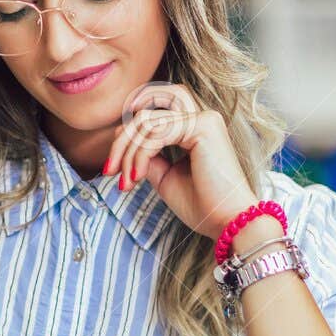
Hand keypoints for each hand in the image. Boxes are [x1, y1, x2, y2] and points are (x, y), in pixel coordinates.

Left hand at [102, 83, 260, 238]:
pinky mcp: (203, 126)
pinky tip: (136, 177)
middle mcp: (201, 118)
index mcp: (194, 128)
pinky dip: (140, 155)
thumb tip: (124, 146)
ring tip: (125, 181)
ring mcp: (203, 119)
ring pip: (146, 122)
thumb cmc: (202, 205)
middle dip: (120, 141)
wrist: (227, 222)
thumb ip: (147, 157)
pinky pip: (156, 132)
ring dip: (128, 152)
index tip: (112, 170)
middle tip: (109, 171)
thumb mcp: (164, 177)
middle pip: (144, 114)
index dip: (125, 139)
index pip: (150, 117)